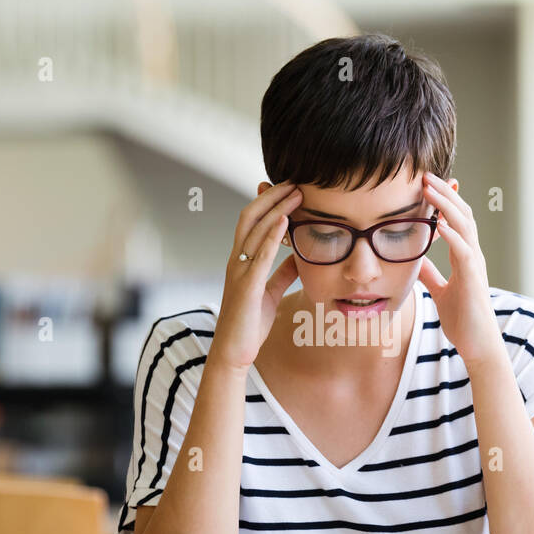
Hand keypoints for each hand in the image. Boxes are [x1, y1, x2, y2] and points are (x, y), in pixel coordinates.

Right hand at [209, 180, 301, 371]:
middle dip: (273, 196)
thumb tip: (298, 258)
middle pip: (251, 217)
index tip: (290, 188)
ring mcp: (240, 271)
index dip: (269, 202)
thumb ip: (282, 273)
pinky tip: (285, 221)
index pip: (252, 221)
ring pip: (255, 230)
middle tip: (295, 181)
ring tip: (296, 192)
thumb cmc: (250, 324)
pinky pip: (260, 255)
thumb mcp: (271, 293)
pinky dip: (272, 236)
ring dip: (277, 209)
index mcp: (242, 261)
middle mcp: (237, 260)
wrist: (234, 353)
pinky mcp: (246, 286)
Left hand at [416, 172, 504, 368]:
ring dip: (446, 206)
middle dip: (444, 193)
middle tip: (425, 175)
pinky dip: (452, 236)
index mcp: (464, 257)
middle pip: (461, 215)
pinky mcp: (473, 280)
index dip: (443, 200)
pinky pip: (464, 252)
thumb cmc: (463, 320)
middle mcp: (472, 256)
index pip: (455, 220)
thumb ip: (430, 274)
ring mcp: (475, 266)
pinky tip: (439, 224)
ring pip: (464, 227)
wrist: (479, 345)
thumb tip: (415, 260)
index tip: (426, 183)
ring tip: (430, 189)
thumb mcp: (440, 291)